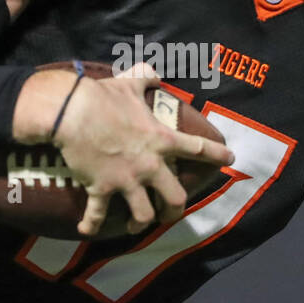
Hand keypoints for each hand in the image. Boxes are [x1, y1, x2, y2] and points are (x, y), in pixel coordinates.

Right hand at [13, 63, 232, 236]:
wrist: (72, 112)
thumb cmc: (103, 97)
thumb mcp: (129, 83)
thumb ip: (146, 78)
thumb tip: (153, 72)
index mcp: (160, 140)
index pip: (198, 148)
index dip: (217, 155)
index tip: (231, 159)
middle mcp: (149, 165)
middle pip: (175, 198)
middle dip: (175, 210)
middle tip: (170, 213)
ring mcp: (126, 180)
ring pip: (144, 215)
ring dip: (141, 223)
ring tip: (136, 226)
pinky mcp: (101, 189)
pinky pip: (98, 214)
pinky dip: (92, 224)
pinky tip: (88, 230)